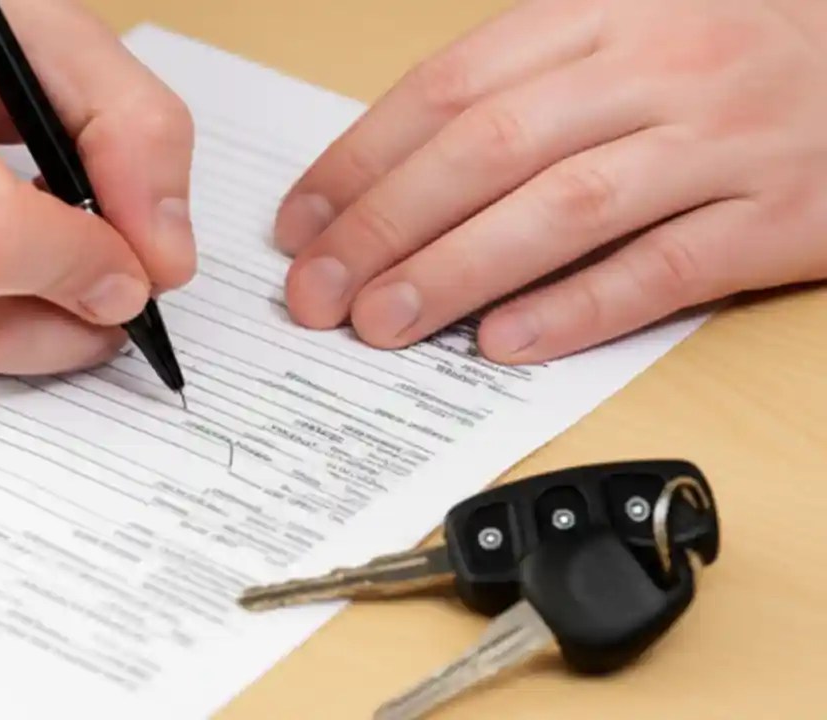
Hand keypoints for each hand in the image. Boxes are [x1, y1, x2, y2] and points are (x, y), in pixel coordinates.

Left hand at [275, 0, 826, 362]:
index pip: (449, 88)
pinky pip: (665, 268)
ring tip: (382, 324)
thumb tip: (399, 170)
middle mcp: (658, 68)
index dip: (362, 160)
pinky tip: (507, 341)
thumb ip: (527, 83)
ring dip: (457, 272)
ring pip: (564, 209)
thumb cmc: (737, 47)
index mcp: (603, 13)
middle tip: (317, 291)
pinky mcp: (779, 217)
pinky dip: (578, 308)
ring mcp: (721, 141)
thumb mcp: (630, 28)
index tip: (300, 223)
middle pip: (490, 149)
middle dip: (386, 226)